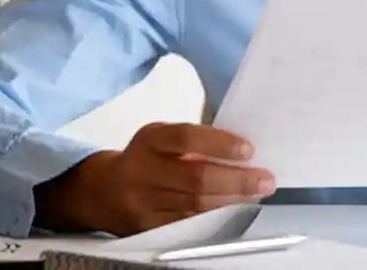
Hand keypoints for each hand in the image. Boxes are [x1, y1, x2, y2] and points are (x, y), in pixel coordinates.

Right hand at [34, 122, 275, 235]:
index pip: (186, 137)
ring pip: (194, 206)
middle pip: (195, 178)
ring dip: (233, 201)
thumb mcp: (163, 138)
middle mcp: (143, 171)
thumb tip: (244, 152)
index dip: (219, 143)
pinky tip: (235, 211)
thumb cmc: (147, 158)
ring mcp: (143, 204)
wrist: (101, 191)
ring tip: (257, 194)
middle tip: (265, 179)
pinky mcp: (147, 228)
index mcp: (150, 140)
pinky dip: (216, 219)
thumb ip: (196, 141)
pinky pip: (187, 225)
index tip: (248, 149)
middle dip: (237, 180)